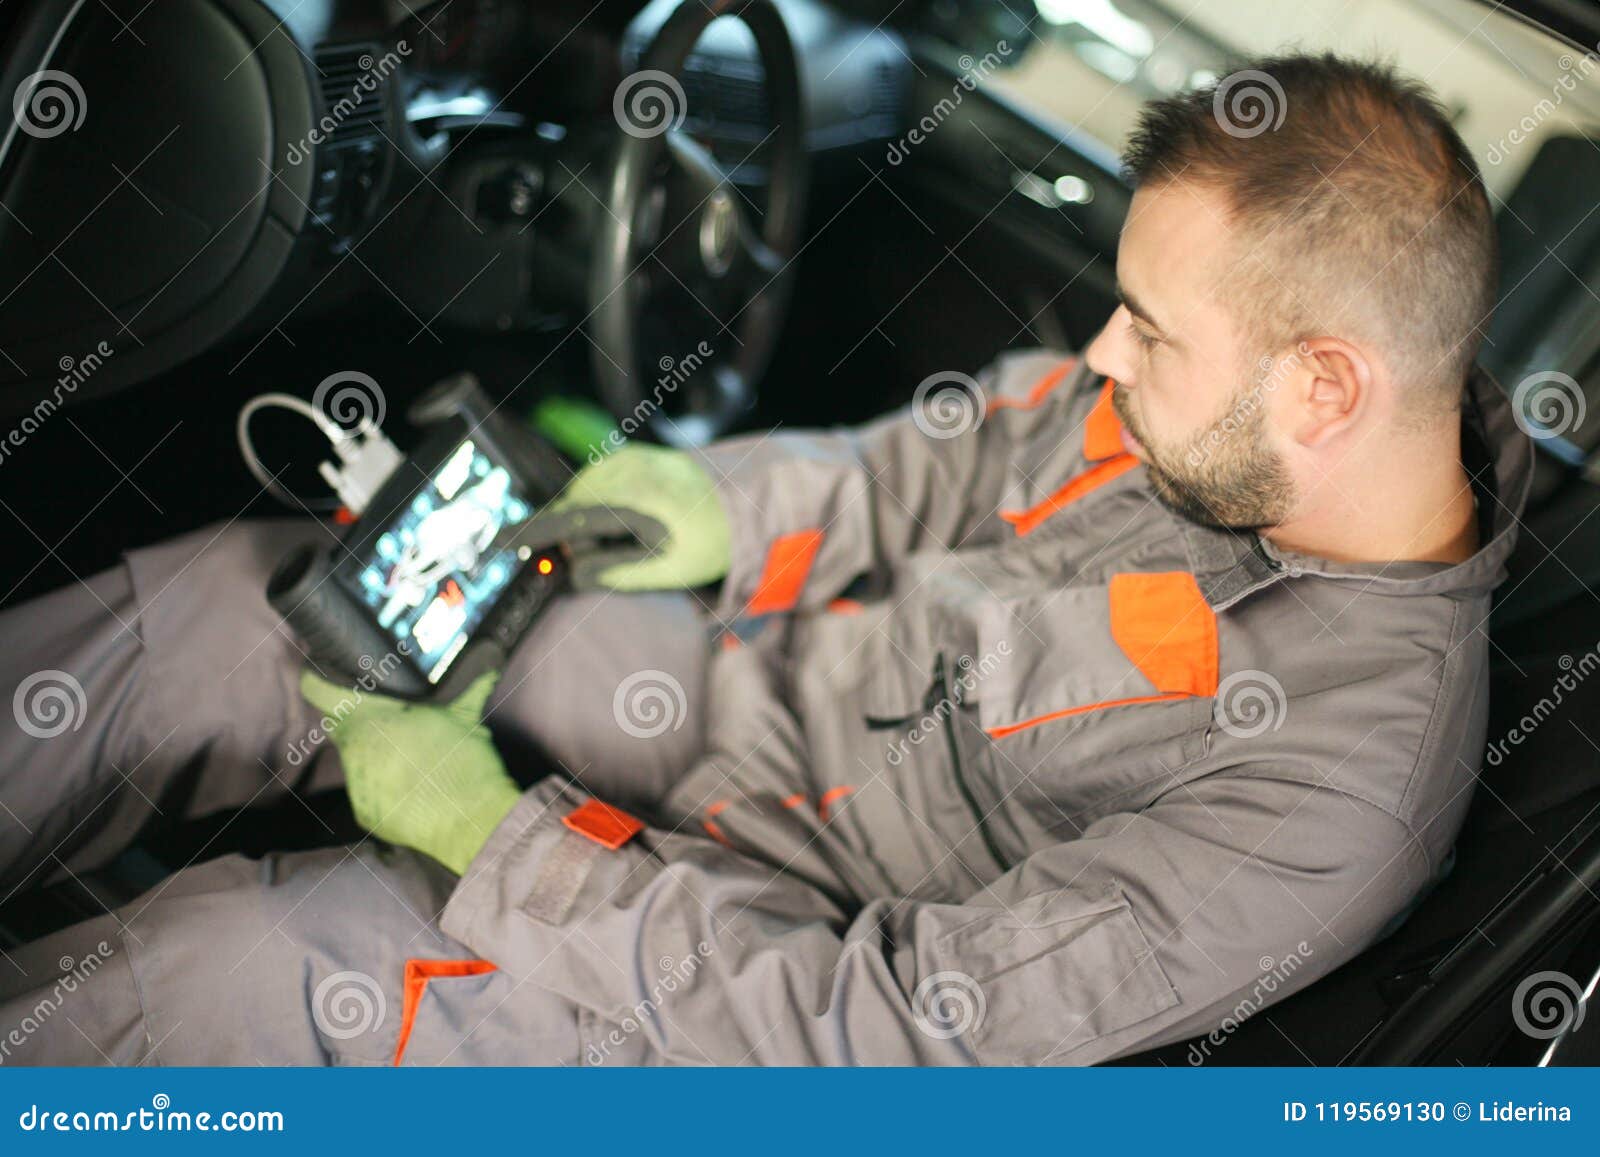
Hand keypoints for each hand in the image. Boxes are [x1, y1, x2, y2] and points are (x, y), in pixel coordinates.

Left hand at [299, 670, 521, 874]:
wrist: (471, 821)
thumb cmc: (463, 762)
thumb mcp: (464, 716)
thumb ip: (463, 687)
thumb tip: (488, 662)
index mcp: (369, 720)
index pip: (321, 692)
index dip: (320, 679)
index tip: (326, 675)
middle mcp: (354, 752)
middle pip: (341, 726)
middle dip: (360, 719)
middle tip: (390, 716)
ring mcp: (357, 786)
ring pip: (356, 758)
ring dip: (374, 753)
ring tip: (409, 755)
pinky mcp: (366, 813)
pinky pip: (368, 789)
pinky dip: (383, 784)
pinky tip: (411, 786)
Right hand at [534, 444, 730, 590]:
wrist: (746, 502)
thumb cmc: (710, 543)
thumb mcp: (670, 572)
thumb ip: (619, 573)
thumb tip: (575, 572)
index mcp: (637, 502)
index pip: (571, 518)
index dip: (533, 532)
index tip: (502, 542)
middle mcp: (630, 472)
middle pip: (573, 504)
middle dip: (575, 533)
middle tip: (598, 558)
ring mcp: (631, 457)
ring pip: (583, 489)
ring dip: (586, 514)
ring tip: (622, 536)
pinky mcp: (634, 452)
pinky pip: (597, 476)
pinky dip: (597, 497)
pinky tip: (622, 515)